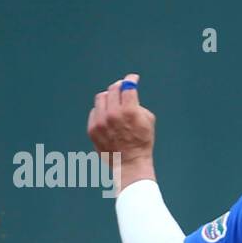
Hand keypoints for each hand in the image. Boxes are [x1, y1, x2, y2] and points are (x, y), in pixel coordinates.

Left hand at [87, 73, 155, 190]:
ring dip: (109, 97)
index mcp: (130, 111)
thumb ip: (138, 106)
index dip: (131, 79)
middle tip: (123, 88)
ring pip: (101, 97)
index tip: (133, 78)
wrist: (130, 164)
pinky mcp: (92, 128)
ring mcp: (100, 121)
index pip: (128, 86)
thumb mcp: (149, 122)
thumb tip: (128, 96)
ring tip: (114, 102)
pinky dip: (102, 110)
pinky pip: (94, 111)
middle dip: (120, 86)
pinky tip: (108, 116)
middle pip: (113, 89)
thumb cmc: (142, 142)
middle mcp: (113, 114)